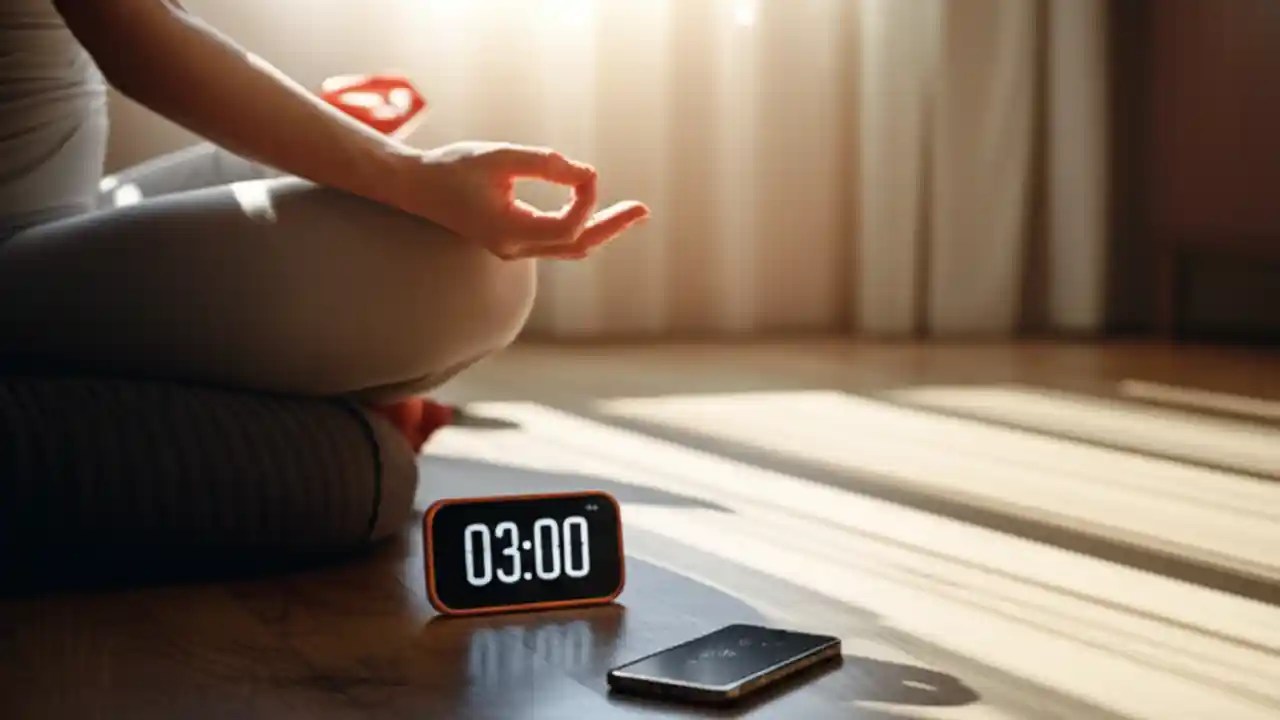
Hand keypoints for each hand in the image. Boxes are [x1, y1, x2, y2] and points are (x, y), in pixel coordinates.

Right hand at [407, 141, 649, 259]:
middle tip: (643, 210)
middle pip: (577, 245)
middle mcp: (515, 248)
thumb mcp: (499, 156)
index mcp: (510, 232)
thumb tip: (588, 175)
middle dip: (612, 226)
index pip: (568, 226)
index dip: (585, 198)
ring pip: (569, 247)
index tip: (584, 171)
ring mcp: (514, 248)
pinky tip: (598, 213)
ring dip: (600, 228)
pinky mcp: (513, 240)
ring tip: (632, 213)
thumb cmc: (452, 167)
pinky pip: (556, 241)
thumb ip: (544, 163)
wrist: (414, 186)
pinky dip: (580, 227)